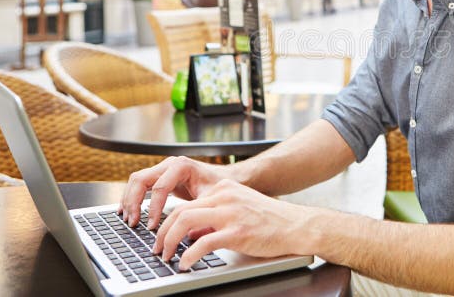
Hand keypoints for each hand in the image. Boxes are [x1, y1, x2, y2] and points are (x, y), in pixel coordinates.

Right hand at [118, 156, 229, 228]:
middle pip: (141, 179)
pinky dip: (131, 197)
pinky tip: (126, 211)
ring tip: (129, 220)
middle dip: (133, 202)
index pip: (160, 187)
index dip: (153, 208)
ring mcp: (163, 168)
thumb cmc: (220, 187)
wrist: (225, 178)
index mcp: (182, 166)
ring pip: (136, 180)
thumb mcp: (211, 199)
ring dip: (129, 200)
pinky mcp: (159, 176)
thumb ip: (198, 211)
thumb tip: (186, 232)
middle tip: (133, 223)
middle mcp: (169, 164)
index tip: (152, 227)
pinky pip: (139, 184)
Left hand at [153, 179, 316, 270]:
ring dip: (169, 242)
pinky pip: (203, 243)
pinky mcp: (238, 232)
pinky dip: (189, 256)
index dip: (168, 222)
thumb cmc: (270, 221)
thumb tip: (191, 234)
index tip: (162, 237)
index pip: (185, 203)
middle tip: (157, 249)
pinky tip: (186, 264)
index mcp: (224, 189)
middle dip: (162, 233)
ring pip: (185, 222)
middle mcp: (225, 196)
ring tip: (166, 256)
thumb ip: (215, 218)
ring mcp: (231, 213)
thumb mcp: (239, 211)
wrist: (296, 225)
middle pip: (180, 211)